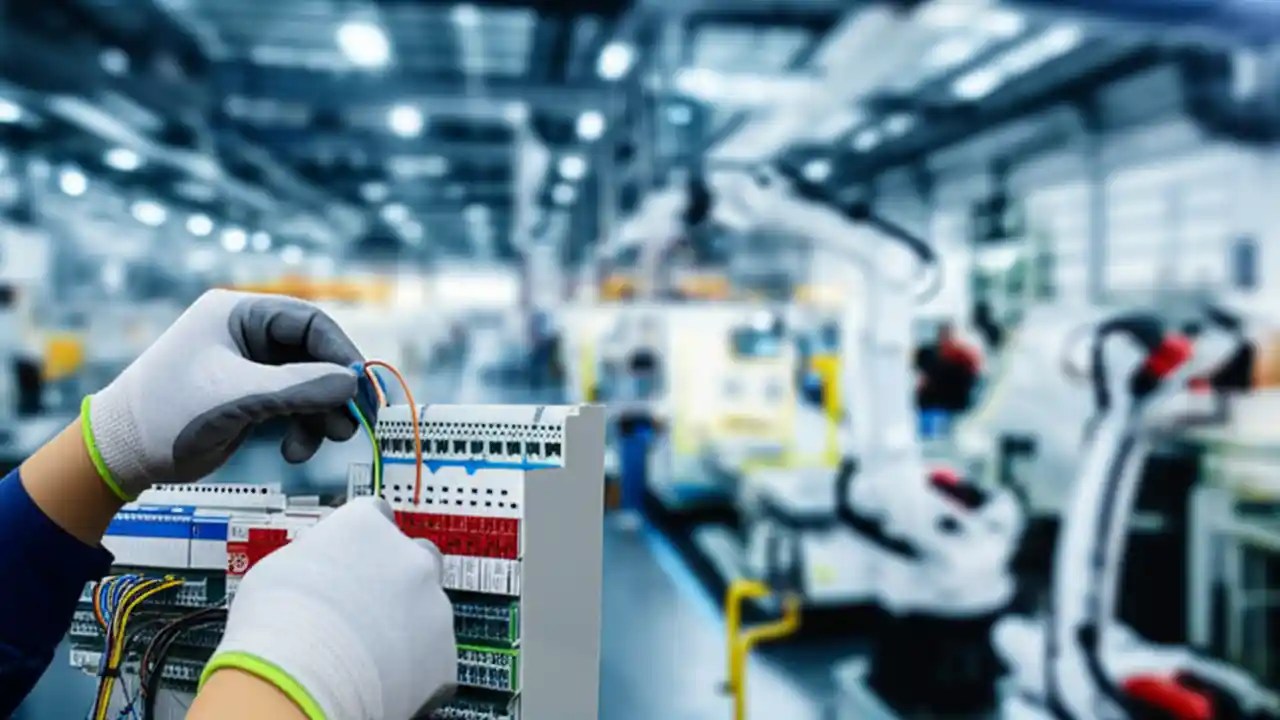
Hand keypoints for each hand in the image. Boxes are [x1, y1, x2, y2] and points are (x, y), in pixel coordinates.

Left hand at [82, 289, 367, 499]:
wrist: (120, 454)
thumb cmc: (167, 412)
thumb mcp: (236, 396)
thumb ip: (297, 387)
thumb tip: (352, 382)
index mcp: (238, 314)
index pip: (309, 321)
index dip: (340, 352)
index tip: (360, 385)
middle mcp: (247, 335)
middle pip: (314, 354)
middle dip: (334, 389)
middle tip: (355, 420)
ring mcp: (249, 367)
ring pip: (308, 384)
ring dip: (322, 414)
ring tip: (328, 441)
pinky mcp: (250, 398)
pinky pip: (294, 406)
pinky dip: (303, 428)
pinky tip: (294, 451)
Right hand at [201, 498, 456, 719]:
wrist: (296, 684)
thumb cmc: (275, 627)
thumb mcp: (278, 568)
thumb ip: (313, 557)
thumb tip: (313, 567)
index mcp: (366, 527)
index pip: (375, 516)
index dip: (363, 540)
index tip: (355, 557)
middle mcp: (409, 558)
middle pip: (417, 556)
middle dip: (400, 576)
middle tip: (369, 605)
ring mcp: (433, 605)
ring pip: (429, 608)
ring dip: (408, 623)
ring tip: (367, 651)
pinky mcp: (444, 655)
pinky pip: (434, 655)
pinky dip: (415, 665)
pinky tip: (381, 677)